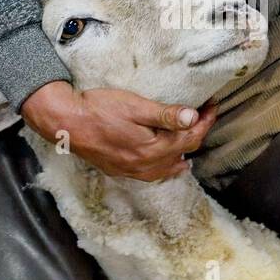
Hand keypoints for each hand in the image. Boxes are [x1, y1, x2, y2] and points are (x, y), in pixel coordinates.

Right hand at [20, 80, 217, 181]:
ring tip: (192, 137)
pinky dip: (166, 167)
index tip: (212, 105)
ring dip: (184, 153)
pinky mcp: (120, 170)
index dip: (205, 121)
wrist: (66, 123)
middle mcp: (145, 165)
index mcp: (152, 149)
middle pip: (182, 152)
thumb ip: (165, 115)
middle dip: (197, 133)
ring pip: (169, 168)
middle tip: (204, 115)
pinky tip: (169, 162)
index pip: (190, 137)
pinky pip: (152, 174)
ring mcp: (132, 171)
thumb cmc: (99, 109)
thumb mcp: (135, 106)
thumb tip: (193, 118)